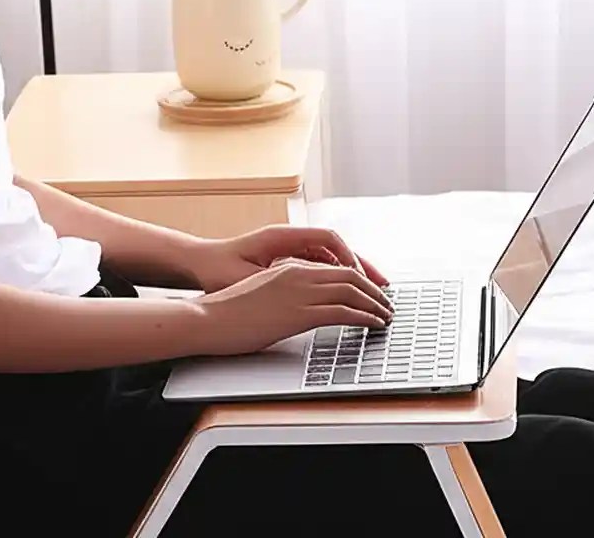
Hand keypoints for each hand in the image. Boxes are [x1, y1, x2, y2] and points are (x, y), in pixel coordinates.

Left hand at [188, 225, 388, 292]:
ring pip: (331, 258)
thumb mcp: (243, 277)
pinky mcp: (287, 261)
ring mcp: (290, 249)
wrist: (197, 263)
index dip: (348, 256)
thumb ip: (273, 279)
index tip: (360, 277)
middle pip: (337, 248)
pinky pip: (320, 266)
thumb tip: (300, 283)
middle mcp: (289, 239)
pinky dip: (337, 278)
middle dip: (362, 266)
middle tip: (383, 287)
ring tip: (373, 293)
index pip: (328, 239)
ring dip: (353, 273)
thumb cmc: (215, 268)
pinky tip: (348, 295)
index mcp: (281, 237)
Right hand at [190, 260, 393, 355]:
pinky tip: (375, 324)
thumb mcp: (258, 297)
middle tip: (386, 303)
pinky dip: (366, 317)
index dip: (357, 279)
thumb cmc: (225, 314)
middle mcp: (297, 274)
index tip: (369, 292)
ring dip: (375, 304)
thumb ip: (281, 296)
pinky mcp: (300, 313)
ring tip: (386, 315)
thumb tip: (295, 310)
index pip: (332, 268)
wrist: (207, 320)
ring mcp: (299, 292)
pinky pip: (345, 311)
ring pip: (352, 291)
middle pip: (348, 276)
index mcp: (286, 268)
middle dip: (372, 290)